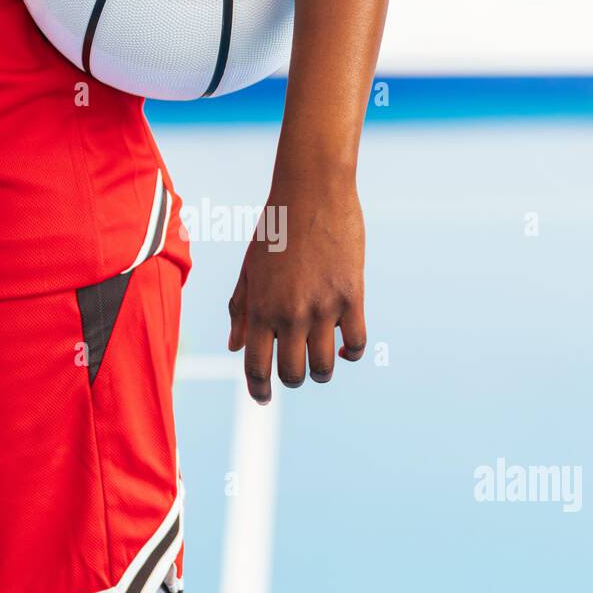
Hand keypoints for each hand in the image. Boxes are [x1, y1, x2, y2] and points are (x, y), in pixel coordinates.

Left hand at [227, 173, 366, 402]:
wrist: (313, 192)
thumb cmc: (276, 228)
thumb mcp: (250, 269)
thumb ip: (241, 310)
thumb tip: (236, 348)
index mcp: (261, 308)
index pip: (256, 366)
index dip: (258, 390)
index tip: (262, 400)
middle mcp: (290, 314)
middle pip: (292, 373)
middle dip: (292, 380)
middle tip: (296, 373)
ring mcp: (323, 308)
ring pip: (325, 366)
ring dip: (322, 372)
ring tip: (322, 363)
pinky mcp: (352, 297)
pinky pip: (357, 343)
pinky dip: (351, 353)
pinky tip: (345, 347)